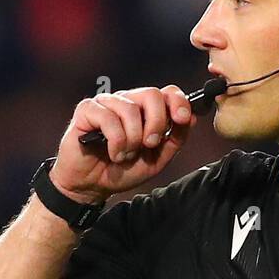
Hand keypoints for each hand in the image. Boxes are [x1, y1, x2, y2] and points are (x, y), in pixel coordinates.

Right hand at [50, 85, 196, 202]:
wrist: (92, 186)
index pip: (167, 92)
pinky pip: (108, 118)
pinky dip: (115, 142)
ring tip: (125, 155)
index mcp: (145, 111)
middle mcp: (127, 102)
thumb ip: (174, 139)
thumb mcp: (156, 159)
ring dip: (132, 139)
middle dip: (156, 123)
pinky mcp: (87, 110)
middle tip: (149, 145)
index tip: (182, 118)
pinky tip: (112, 153)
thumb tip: (191, 118)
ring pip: (130, 109)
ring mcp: (106, 103)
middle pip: (152, 94)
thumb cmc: (122, 170)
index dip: (178, 101)